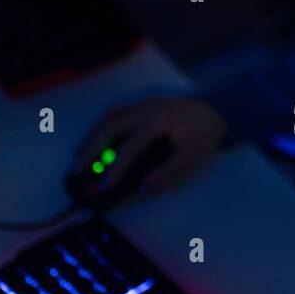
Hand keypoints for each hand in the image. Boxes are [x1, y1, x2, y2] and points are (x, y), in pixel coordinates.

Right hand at [76, 96, 227, 194]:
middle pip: (110, 125)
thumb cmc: (205, 134)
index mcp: (159, 119)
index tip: (105, 186)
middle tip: (76, 171)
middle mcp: (145, 107)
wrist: (218, 110)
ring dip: (92, 137)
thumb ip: (168, 173)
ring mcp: (142, 104)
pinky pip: (114, 115)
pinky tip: (94, 143)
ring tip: (79, 159)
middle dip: (91, 148)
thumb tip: (142, 189)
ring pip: (109, 117)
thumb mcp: (193, 156)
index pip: (131, 145)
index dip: (117, 167)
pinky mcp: (141, 106)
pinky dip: (100, 130)